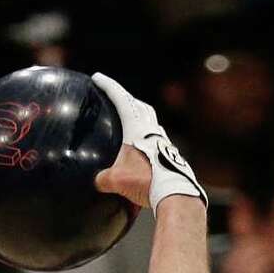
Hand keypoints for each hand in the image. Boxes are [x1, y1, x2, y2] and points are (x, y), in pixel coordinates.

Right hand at [91, 71, 206, 211]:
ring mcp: (164, 142)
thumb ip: (103, 178)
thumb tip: (98, 182)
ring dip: (143, 119)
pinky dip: (150, 140)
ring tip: (133, 125)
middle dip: (129, 100)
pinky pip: (158, 142)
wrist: (175, 194)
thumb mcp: (117, 180)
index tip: (98, 78)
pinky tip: (146, 151)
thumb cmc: (146, 181)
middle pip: (141, 107)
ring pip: (152, 123)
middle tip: (119, 99)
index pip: (121, 100)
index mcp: (137, 128)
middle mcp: (152, 130)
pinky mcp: (171, 157)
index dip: (108, 87)